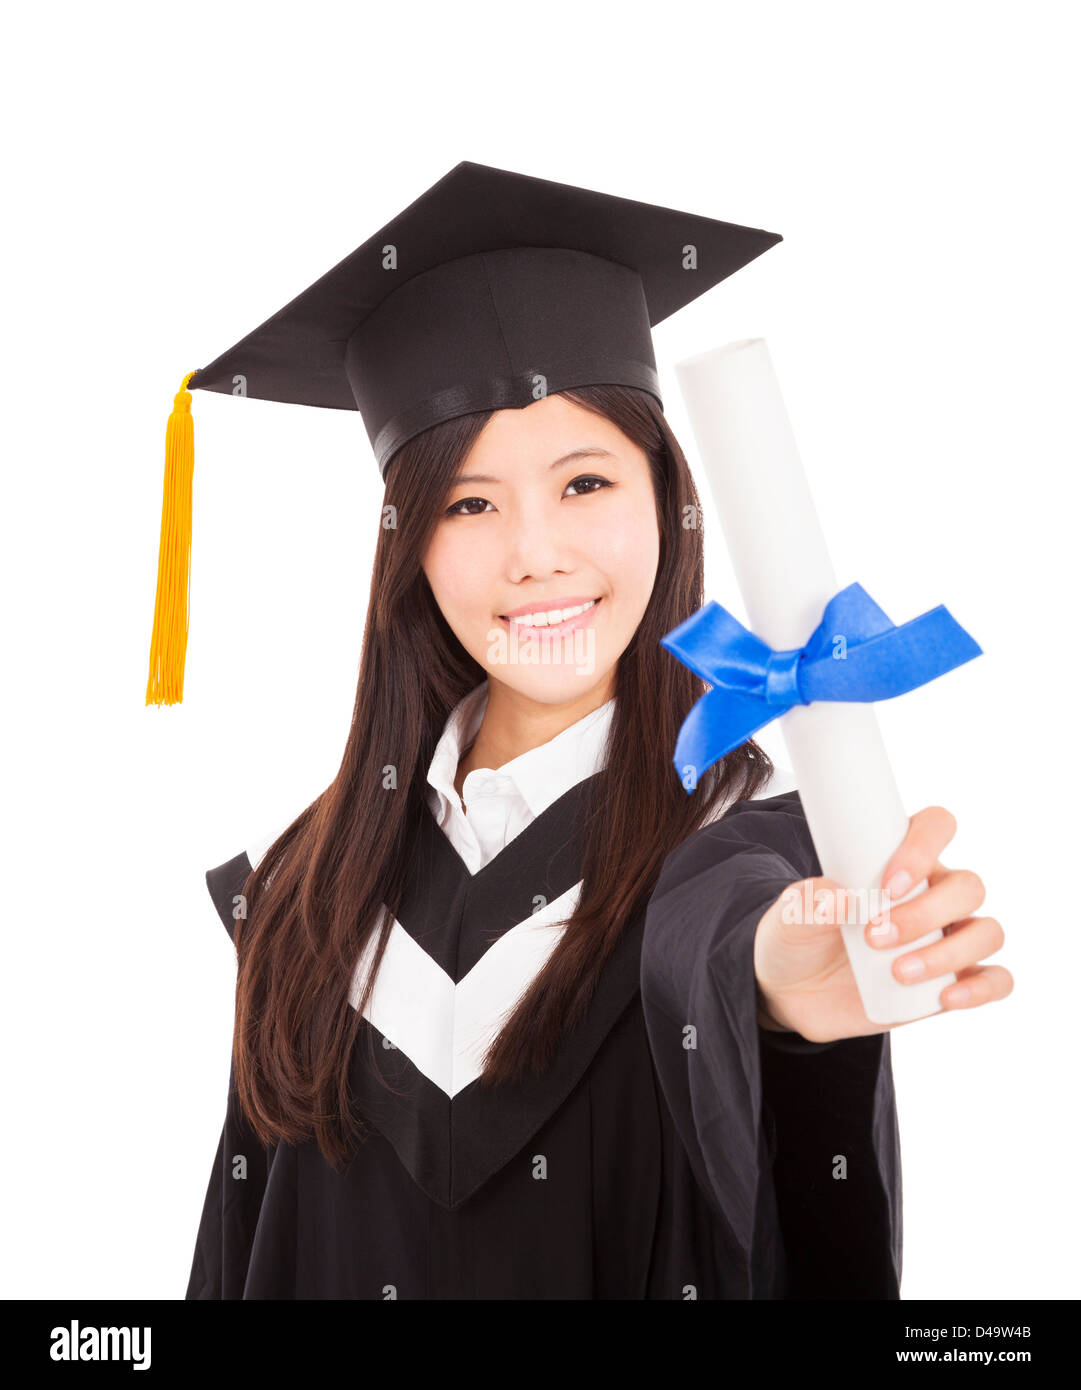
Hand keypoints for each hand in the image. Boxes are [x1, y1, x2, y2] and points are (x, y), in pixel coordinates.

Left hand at [753, 806, 1012, 1042]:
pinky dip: (982, 988)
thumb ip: (809, 900)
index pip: (935, 828)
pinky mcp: (952, 981)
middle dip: (926, 913)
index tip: (887, 885)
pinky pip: (995, 979)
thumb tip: (843, 898)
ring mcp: (947, 938)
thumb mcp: (790, 914)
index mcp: (899, 860)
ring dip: (950, 953)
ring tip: (899, 973)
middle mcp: (933, 894)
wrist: (790, 994)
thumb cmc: (798, 937)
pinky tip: (948, 997)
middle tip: (874, 936)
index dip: (922, 848)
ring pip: (986, 932)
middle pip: (967, 886)